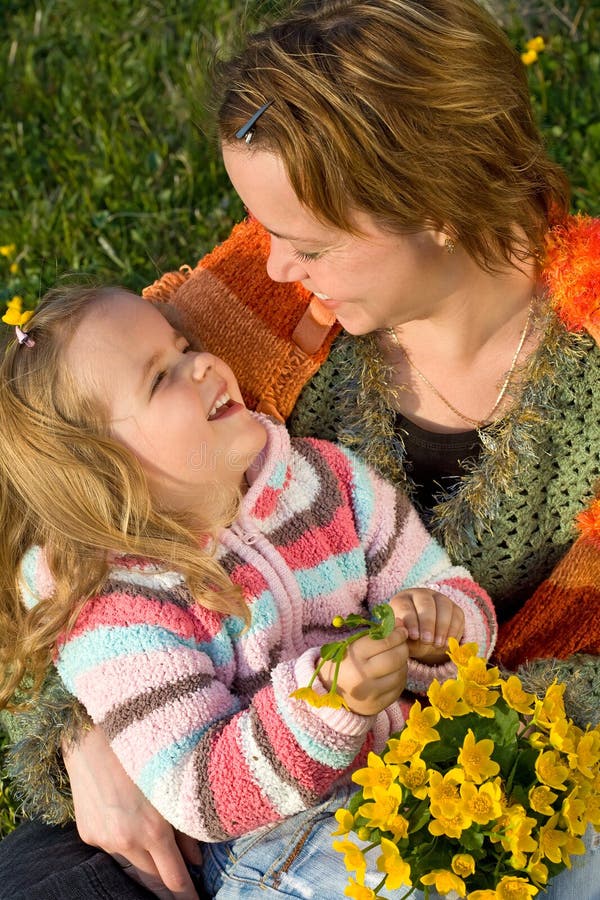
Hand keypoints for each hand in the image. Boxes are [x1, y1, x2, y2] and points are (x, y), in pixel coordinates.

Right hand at [63, 726, 200, 898]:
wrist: (91, 735)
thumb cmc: (143, 751)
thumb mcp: (172, 786)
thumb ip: (184, 827)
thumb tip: (196, 859)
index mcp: (152, 831)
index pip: (173, 880)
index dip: (186, 894)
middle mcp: (125, 841)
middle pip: (151, 878)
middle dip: (167, 883)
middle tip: (181, 884)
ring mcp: (103, 839)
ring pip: (131, 865)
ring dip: (146, 865)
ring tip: (160, 861)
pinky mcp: (87, 833)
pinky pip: (112, 849)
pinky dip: (126, 846)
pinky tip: (133, 833)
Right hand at [319, 625, 408, 715]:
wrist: (328, 692)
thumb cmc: (343, 662)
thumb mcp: (351, 645)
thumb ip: (375, 635)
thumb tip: (400, 624)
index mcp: (353, 657)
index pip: (383, 642)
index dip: (397, 634)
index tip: (401, 630)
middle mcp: (362, 676)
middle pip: (394, 658)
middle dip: (403, 647)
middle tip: (402, 642)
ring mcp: (371, 693)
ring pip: (399, 673)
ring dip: (402, 662)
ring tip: (397, 656)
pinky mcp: (378, 704)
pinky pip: (398, 687)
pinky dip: (399, 676)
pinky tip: (393, 671)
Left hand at [390, 589, 464, 664]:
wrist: (423, 641)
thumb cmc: (408, 639)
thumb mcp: (402, 639)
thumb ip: (403, 636)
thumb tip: (407, 635)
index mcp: (402, 600)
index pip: (406, 607)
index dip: (411, 621)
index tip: (414, 636)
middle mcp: (421, 595)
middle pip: (426, 603)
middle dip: (428, 623)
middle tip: (427, 641)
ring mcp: (439, 598)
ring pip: (444, 606)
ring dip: (442, 627)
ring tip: (438, 644)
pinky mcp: (454, 608)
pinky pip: (457, 615)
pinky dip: (453, 630)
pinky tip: (448, 643)